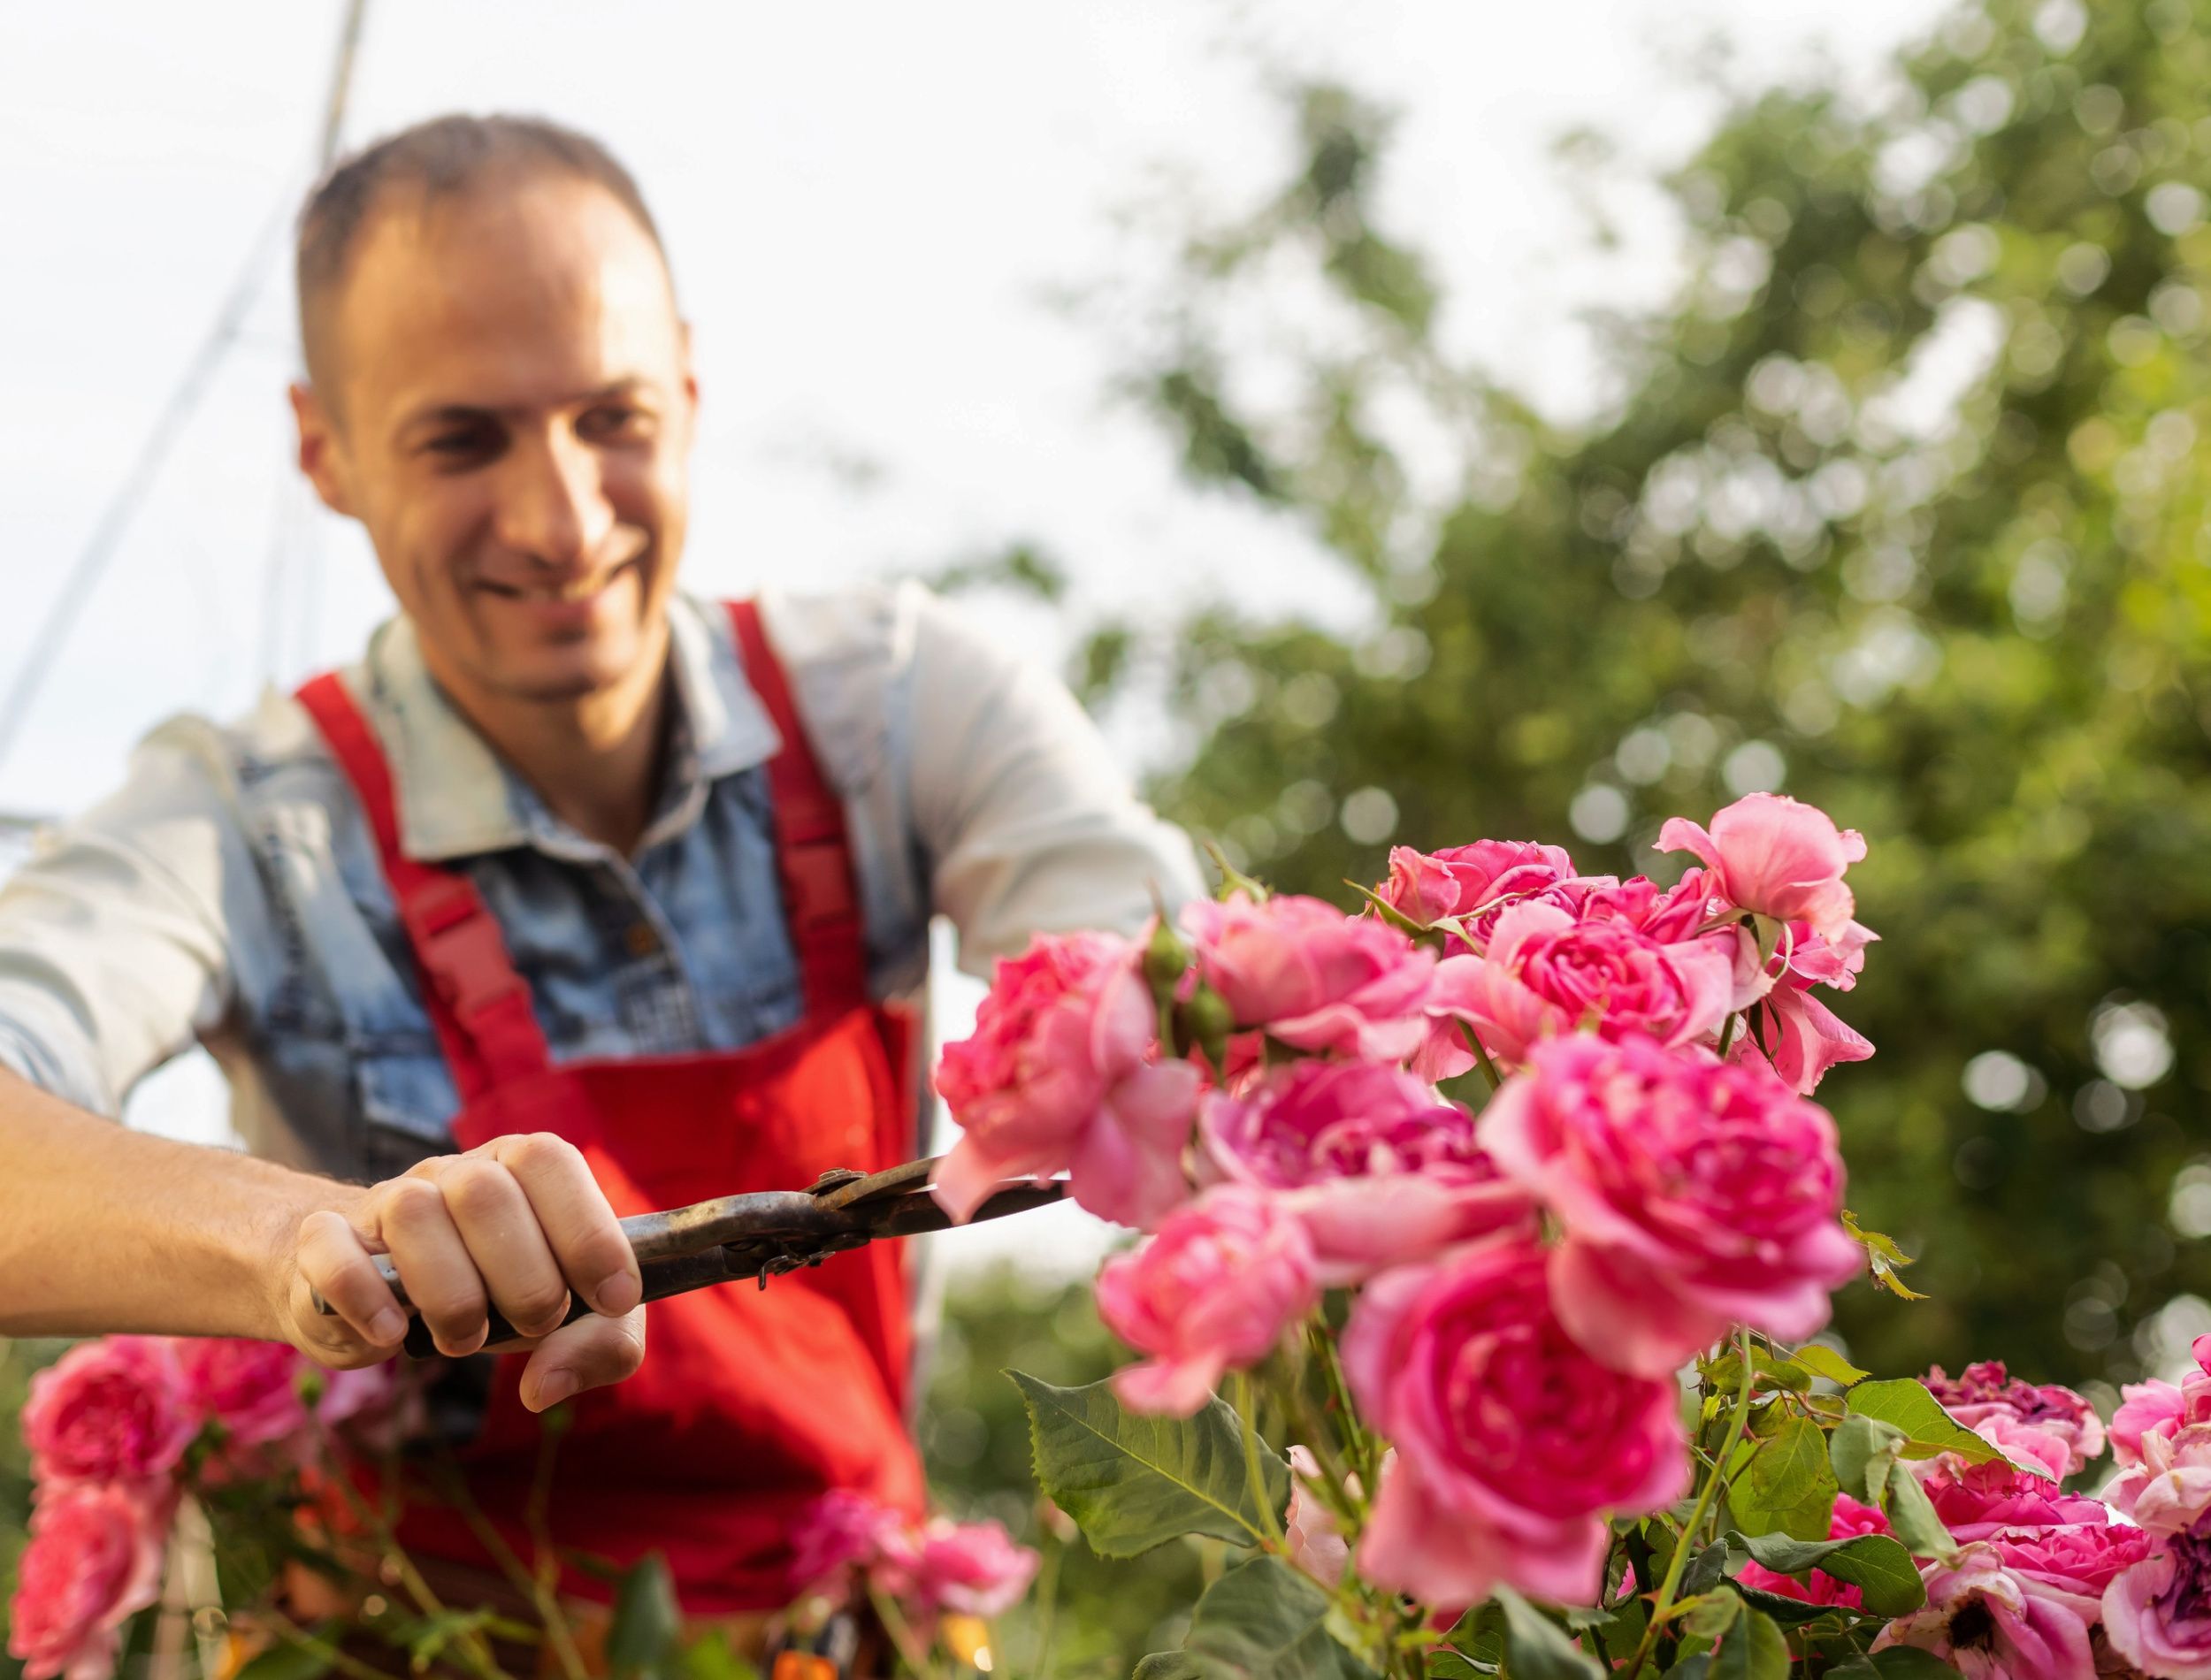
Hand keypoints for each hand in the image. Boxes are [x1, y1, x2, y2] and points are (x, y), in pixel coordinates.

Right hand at [275, 1133, 645, 1410]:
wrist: (375, 1293)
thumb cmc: (494, 1294)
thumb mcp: (569, 1318)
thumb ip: (601, 1344)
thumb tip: (545, 1386)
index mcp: (518, 1169)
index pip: (550, 1160)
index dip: (589, 1230)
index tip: (612, 1298)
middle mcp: (454, 1173)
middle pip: (487, 1193)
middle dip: (526, 1280)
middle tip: (534, 1324)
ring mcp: (383, 1201)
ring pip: (413, 1211)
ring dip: (451, 1295)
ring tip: (464, 1338)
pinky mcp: (321, 1242)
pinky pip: (331, 1249)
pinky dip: (365, 1299)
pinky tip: (393, 1335)